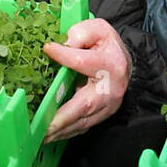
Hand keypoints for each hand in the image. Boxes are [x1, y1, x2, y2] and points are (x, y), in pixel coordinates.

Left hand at [41, 18, 130, 141]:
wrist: (126, 64)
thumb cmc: (107, 46)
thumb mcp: (98, 29)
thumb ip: (80, 33)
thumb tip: (60, 47)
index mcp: (110, 63)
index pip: (82, 61)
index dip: (63, 56)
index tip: (47, 49)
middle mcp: (111, 88)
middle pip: (84, 105)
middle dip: (61, 118)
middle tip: (41, 127)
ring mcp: (108, 106)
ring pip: (83, 122)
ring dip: (60, 131)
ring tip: (40, 136)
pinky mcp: (103, 116)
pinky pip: (83, 127)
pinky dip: (66, 133)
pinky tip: (50, 136)